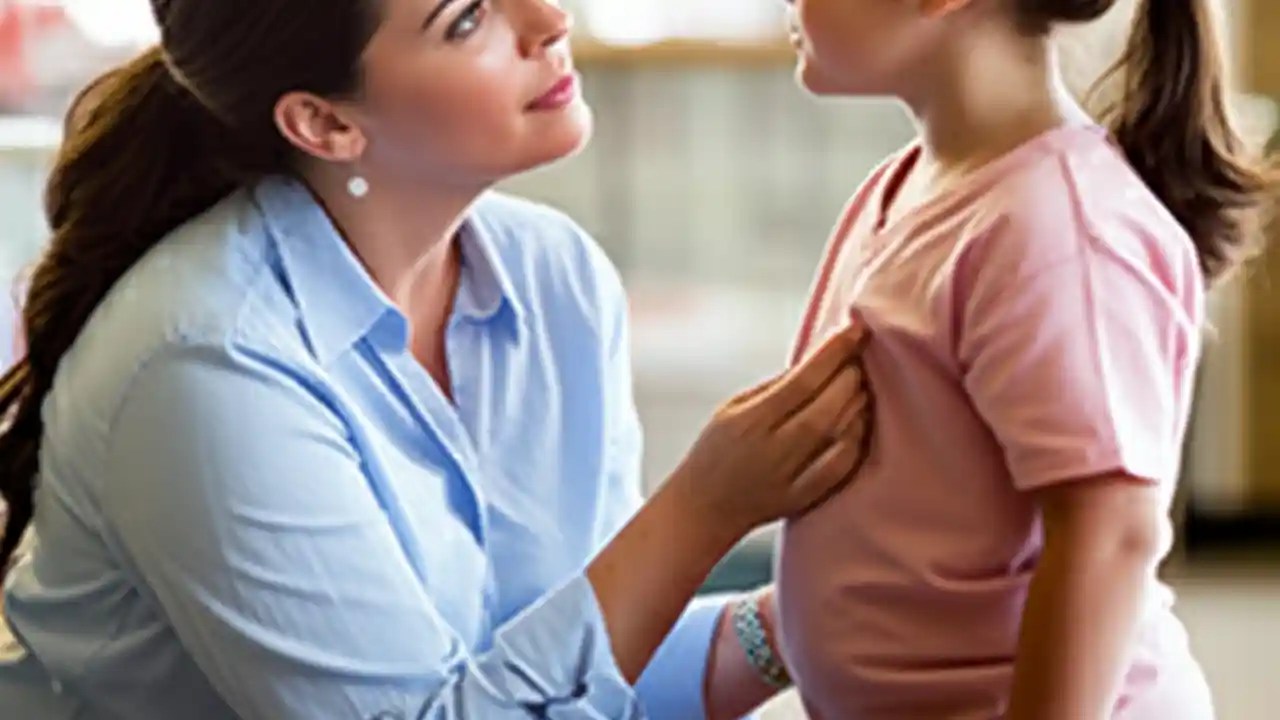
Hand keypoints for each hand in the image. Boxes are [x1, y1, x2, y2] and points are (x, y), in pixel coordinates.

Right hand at [670, 322, 869, 539]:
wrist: (705, 508)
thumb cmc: (717, 449)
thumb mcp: (732, 408)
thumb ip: (774, 386)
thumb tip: (819, 359)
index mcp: (751, 421)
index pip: (804, 380)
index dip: (834, 352)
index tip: (855, 330)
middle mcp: (775, 450)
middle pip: (828, 407)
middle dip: (851, 375)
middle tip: (860, 356)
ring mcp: (793, 477)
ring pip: (842, 434)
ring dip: (859, 403)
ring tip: (861, 383)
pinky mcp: (807, 497)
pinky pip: (845, 464)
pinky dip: (858, 437)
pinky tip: (859, 419)